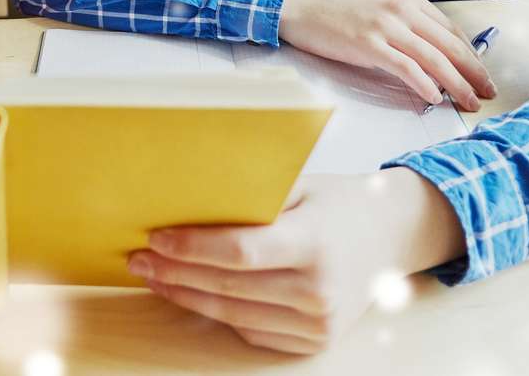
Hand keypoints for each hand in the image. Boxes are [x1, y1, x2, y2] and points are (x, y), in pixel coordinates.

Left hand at [126, 170, 464, 354]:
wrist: (390, 236)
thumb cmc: (336, 202)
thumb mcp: (300, 185)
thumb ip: (250, 194)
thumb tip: (184, 194)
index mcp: (314, 243)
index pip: (239, 251)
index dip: (192, 247)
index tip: (155, 237)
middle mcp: (318, 290)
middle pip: (228, 286)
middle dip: (175, 272)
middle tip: (138, 257)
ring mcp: (318, 323)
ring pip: (232, 315)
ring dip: (185, 296)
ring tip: (154, 276)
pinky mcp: (314, 342)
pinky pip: (251, 331)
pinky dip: (215, 314)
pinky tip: (189, 294)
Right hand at [278, 0, 494, 110]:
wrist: (299, 7)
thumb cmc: (336, 12)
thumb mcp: (380, 10)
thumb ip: (406, 27)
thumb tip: (432, 57)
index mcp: (409, 0)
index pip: (451, 30)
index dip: (472, 55)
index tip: (483, 75)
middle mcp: (402, 10)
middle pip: (449, 45)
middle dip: (473, 72)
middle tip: (488, 93)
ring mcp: (386, 26)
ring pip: (434, 59)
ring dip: (457, 84)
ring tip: (468, 102)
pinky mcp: (369, 44)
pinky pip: (406, 68)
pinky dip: (424, 85)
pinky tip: (434, 97)